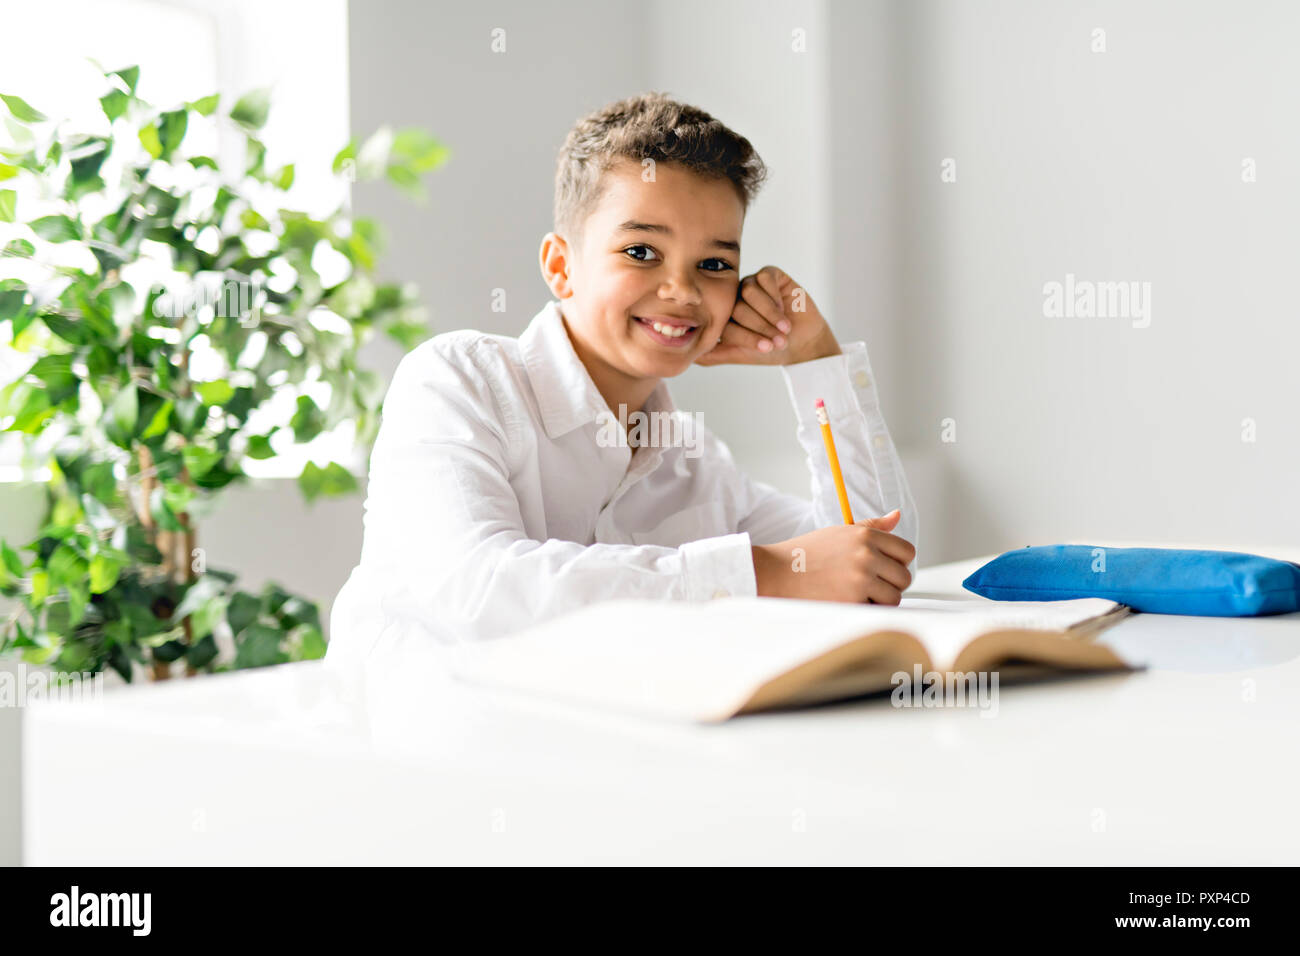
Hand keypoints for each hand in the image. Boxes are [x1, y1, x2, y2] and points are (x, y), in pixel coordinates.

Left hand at [696, 265, 841, 366]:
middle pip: (736, 307)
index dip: (746, 336)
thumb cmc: (771, 349)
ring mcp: (751, 284)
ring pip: (749, 292)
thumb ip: (712, 355)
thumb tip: (688, 356)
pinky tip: (786, 308)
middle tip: (778, 340)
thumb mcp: (739, 354)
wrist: (802, 342)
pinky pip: (764, 279)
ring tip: (784, 327)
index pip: (725, 322)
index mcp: (724, 314)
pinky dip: (775, 297)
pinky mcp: (769, 275)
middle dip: (760, 327)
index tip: (765, 349)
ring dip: (769, 313)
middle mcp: (735, 297)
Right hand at [751, 509, 914, 603]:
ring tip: (856, 593)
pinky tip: (844, 600)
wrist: (776, 572)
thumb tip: (897, 516)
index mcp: (865, 535)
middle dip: (890, 584)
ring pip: (894, 598)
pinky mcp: (853, 601)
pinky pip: (875, 610)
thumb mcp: (839, 533)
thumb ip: (871, 527)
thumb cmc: (807, 553)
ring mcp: (861, 578)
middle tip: (867, 584)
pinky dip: (864, 609)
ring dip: (879, 600)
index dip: (897, 563)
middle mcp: (866, 554)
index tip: (883, 568)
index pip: (907, 552)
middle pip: (904, 577)